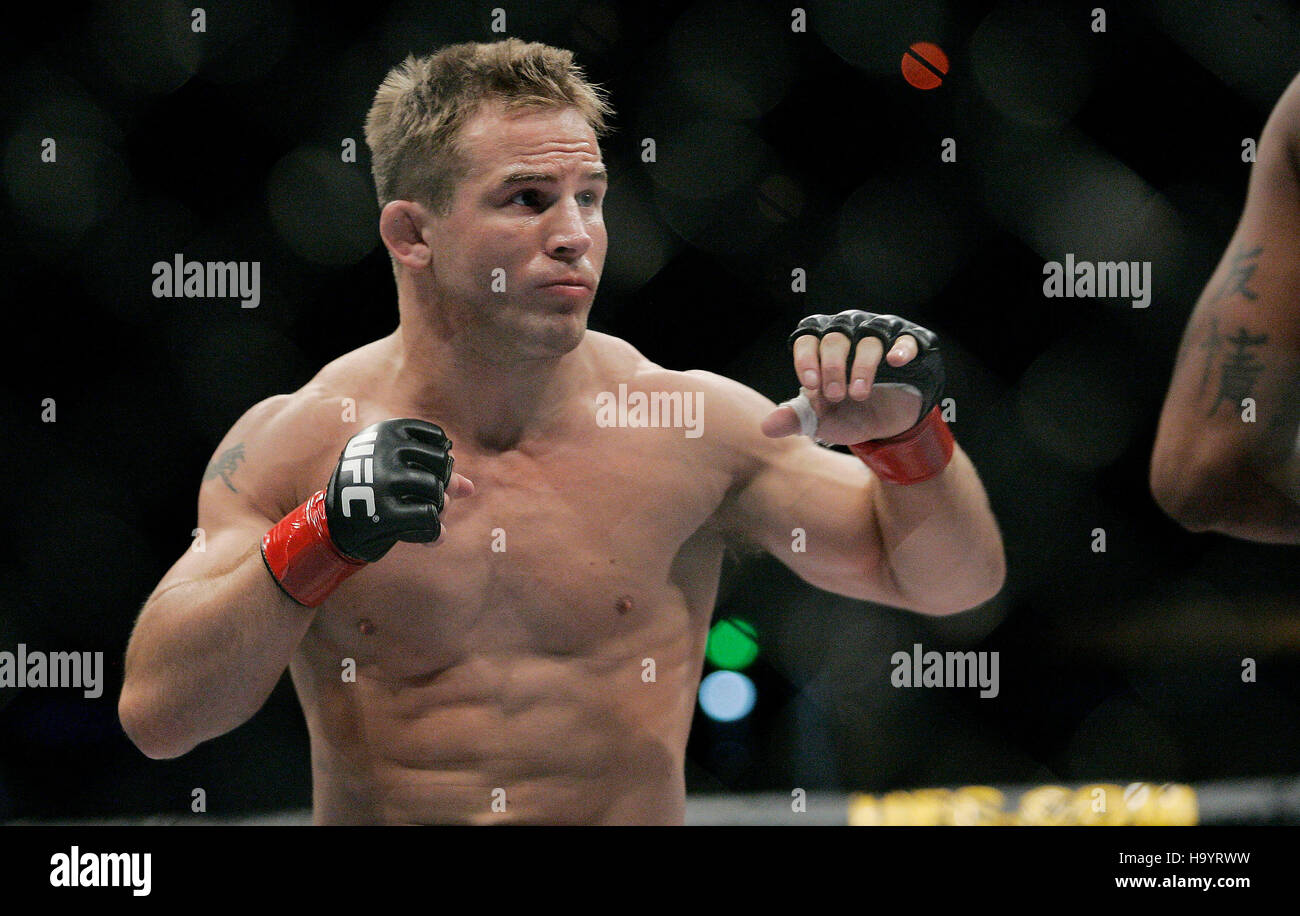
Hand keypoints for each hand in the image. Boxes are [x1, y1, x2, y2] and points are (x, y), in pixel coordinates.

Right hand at [324, 419, 473, 561]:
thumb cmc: (371, 492)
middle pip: (441, 467)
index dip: (442, 464)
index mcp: (386, 432)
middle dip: (443, 488)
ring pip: (438, 492)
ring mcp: (383, 481)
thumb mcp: (398, 474)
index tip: (430, 477)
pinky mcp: (384, 512)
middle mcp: (383, 451)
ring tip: (431, 519)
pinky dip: (436, 533)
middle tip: (435, 502)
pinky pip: (430, 520)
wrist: (332, 526)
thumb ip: (435, 475)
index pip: (439, 443)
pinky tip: (432, 539)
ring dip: (440, 511)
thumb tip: (470, 488)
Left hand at [762, 311, 943, 444]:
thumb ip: (795, 419)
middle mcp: (848, 333)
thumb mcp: (822, 419)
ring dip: (861, 367)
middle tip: (835, 396)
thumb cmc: (849, 413)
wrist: (889, 424)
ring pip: (867, 339)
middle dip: (832, 368)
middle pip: (834, 338)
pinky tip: (895, 362)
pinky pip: (905, 339)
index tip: (810, 385)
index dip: (806, 359)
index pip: (807, 339)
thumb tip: (766, 427)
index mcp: (821, 346)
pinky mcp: (908, 345)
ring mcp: (879, 336)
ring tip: (859, 395)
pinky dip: (900, 349)